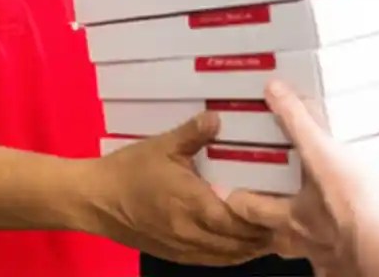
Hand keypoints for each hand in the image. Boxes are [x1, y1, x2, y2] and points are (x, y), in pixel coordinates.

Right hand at [86, 111, 273, 265]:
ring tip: (267, 233)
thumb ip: (193, 134)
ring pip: (228, 256)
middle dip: (262, 233)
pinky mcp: (174, 255)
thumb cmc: (129, 170)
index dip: (262, 215)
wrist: (95, 200)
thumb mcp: (162, 146)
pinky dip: (230, 256)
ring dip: (249, 247)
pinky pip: (211, 261)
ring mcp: (183, 247)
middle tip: (282, 218)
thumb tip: (218, 117)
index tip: (282, 204)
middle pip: (239, 242)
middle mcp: (193, 232)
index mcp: (194, 204)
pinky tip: (240, 246)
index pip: (239, 218)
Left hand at [224, 81, 378, 275]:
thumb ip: (297, 121)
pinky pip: (337, 264)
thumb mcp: (323, 152)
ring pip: (306, 252)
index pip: (248, 207)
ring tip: (314, 226)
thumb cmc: (352, 204)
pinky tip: (348, 247)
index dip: (234, 197)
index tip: (224, 189)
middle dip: (270, 224)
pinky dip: (340, 256)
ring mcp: (326, 259)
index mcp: (288, 216)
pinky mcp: (351, 268)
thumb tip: (274, 92)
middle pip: (274, 236)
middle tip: (272, 206)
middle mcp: (302, 242)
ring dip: (307, 241)